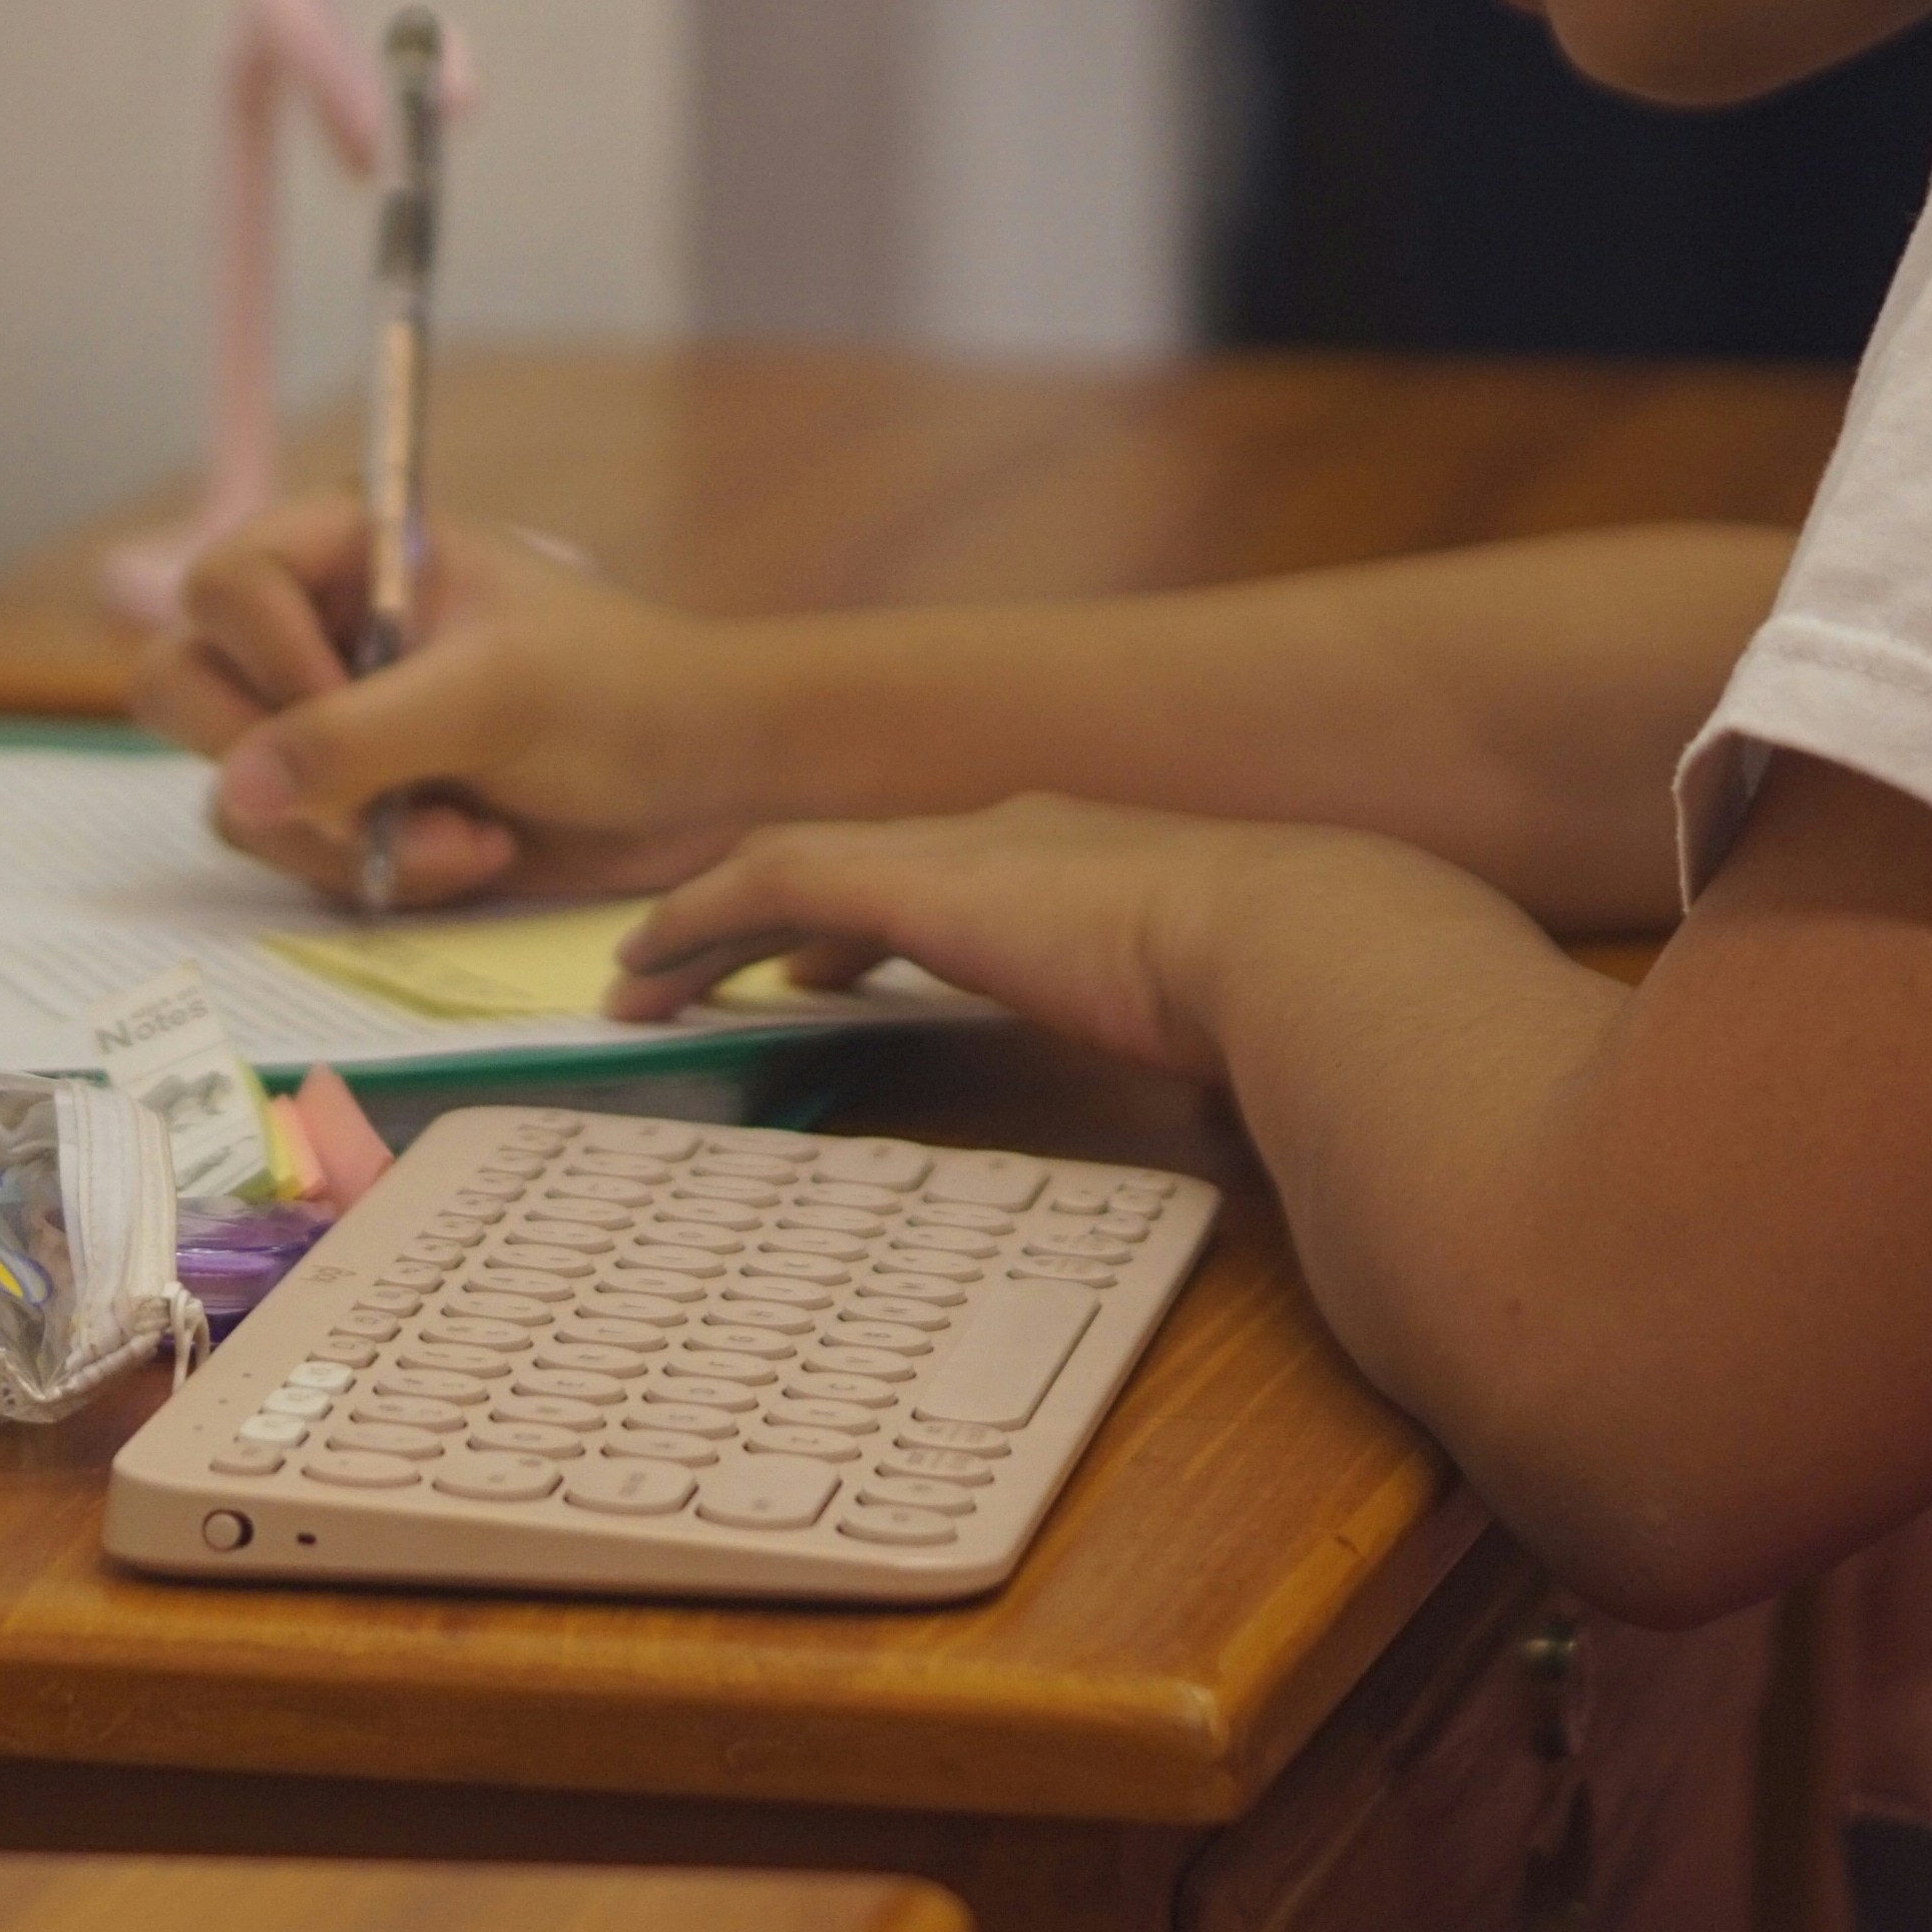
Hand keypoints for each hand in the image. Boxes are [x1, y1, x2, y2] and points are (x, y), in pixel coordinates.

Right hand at [130, 497, 760, 907]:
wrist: (702, 782)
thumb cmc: (618, 695)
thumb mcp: (493, 697)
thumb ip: (359, 734)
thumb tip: (238, 788)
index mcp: (349, 547)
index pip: (224, 585)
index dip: (268, 659)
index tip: (346, 708)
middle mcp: (317, 626)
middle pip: (186, 685)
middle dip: (279, 767)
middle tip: (364, 803)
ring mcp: (323, 720)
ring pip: (235, 788)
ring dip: (339, 835)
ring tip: (461, 835)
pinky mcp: (344, 804)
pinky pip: (287, 848)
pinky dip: (367, 870)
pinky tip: (469, 852)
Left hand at [604, 795, 1311, 1081]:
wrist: (1290, 937)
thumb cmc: (1279, 992)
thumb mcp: (1215, 1011)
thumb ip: (1182, 1033)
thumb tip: (1212, 1096)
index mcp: (1074, 863)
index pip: (936, 878)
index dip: (866, 920)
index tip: (818, 964)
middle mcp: (1002, 835)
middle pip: (845, 862)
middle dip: (764, 916)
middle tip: (694, 964)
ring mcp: (954, 849)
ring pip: (782, 866)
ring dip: (706, 921)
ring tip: (641, 976)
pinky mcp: (907, 878)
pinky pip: (761, 885)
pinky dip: (697, 921)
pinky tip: (648, 964)